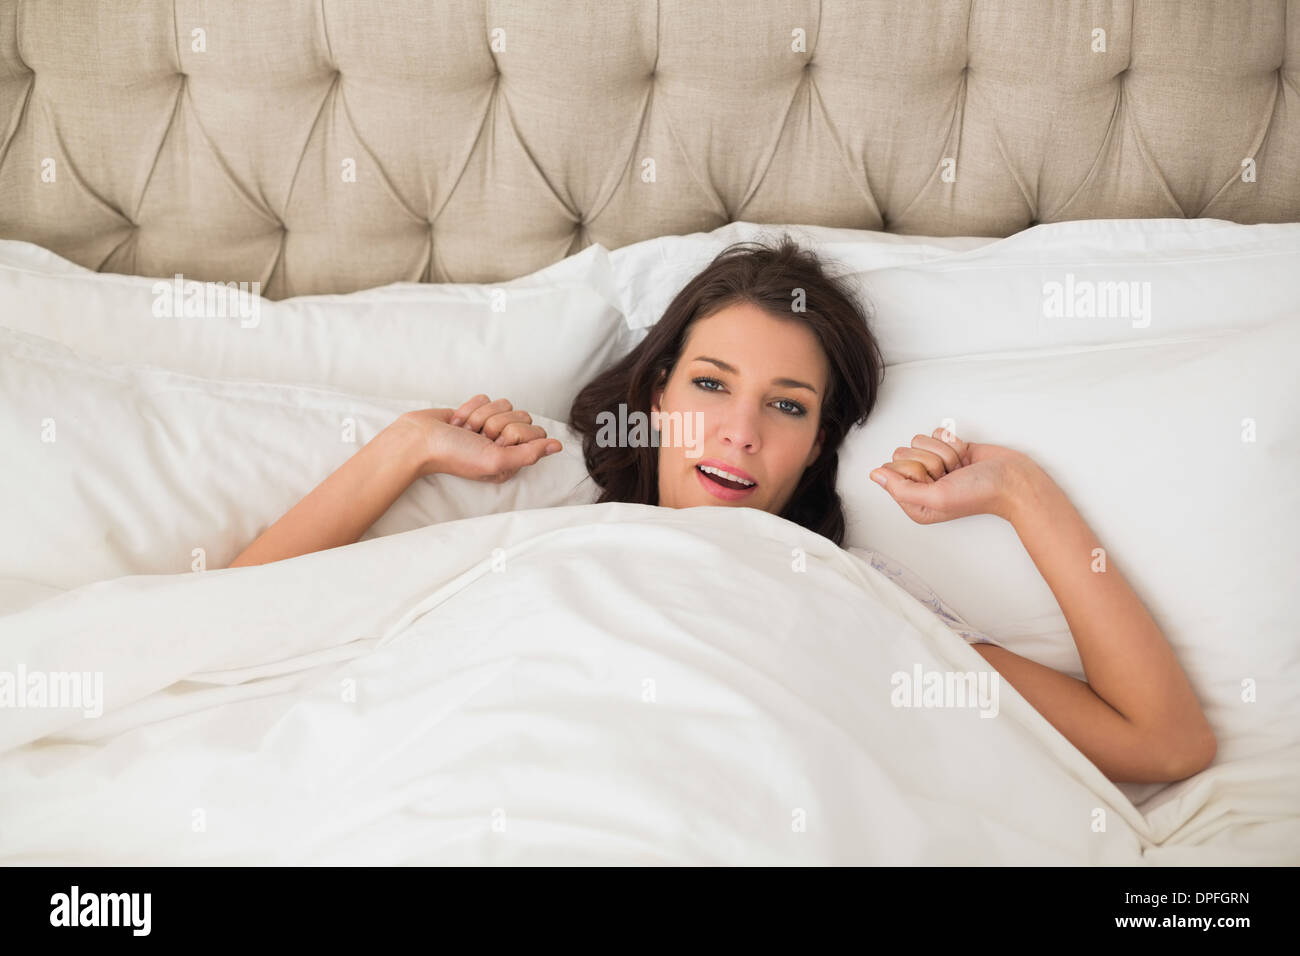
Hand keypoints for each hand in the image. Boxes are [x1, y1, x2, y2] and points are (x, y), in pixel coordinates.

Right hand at [396, 395, 561, 482]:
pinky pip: (485, 398)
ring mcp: (489, 426)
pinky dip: (469, 408)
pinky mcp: (476, 411)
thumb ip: (529, 454)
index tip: (496, 443)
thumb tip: (558, 446)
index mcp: (512, 460)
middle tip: (477, 438)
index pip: (536, 433)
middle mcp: (503, 444)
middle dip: (495, 424)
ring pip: (503, 404)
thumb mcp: (495, 461)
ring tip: (465, 431)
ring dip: (480, 416)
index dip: (516, 433)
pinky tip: (458, 423)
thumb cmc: (454, 456)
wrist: (419, 440)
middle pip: (522, 416)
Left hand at [868, 427, 1032, 523]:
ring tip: (960, 468)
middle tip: (950, 476)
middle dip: (931, 461)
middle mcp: (920, 483)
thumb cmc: (979, 494)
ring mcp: (933, 464)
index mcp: (913, 502)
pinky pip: (936, 433)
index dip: (914, 471)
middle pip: (903, 453)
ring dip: (944, 453)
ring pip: (919, 441)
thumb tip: (875, 475)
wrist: (1013, 480)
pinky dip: (952, 442)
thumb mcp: (936, 498)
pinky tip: (964, 456)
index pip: (891, 471)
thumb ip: (901, 489)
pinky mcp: (946, 449)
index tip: (935, 481)